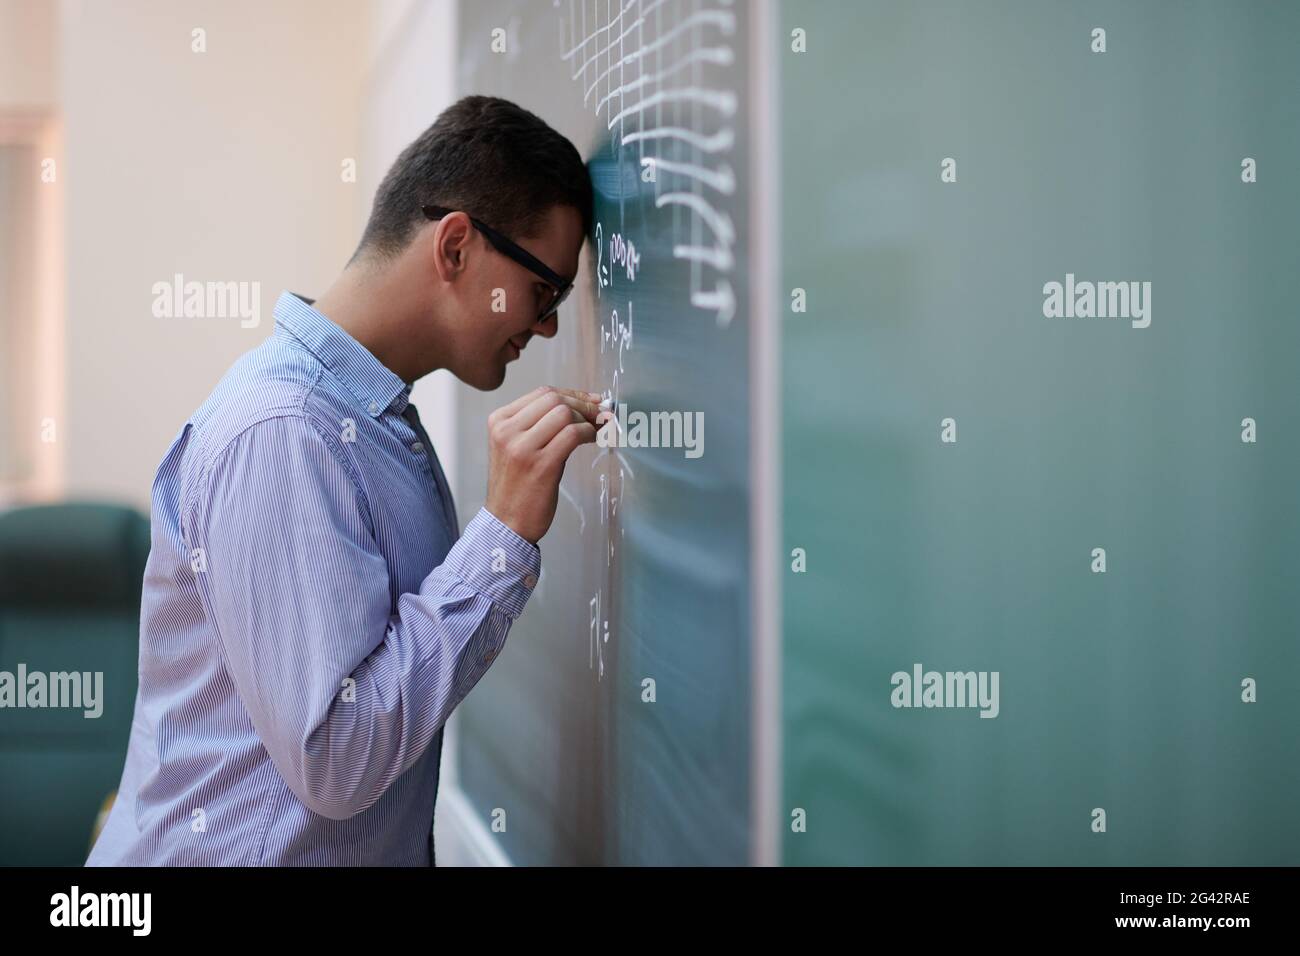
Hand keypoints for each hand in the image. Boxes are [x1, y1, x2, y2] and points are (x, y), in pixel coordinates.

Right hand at [484, 385, 603, 543]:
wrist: (506, 523)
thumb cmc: (517, 487)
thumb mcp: (516, 448)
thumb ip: (538, 426)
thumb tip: (580, 407)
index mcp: (499, 422)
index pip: (542, 393)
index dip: (573, 395)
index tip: (592, 402)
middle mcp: (507, 431)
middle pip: (555, 399)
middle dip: (584, 404)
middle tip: (602, 415)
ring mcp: (522, 448)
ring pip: (564, 413)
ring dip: (588, 419)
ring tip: (598, 430)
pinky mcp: (541, 464)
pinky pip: (573, 434)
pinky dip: (589, 433)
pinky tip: (593, 440)